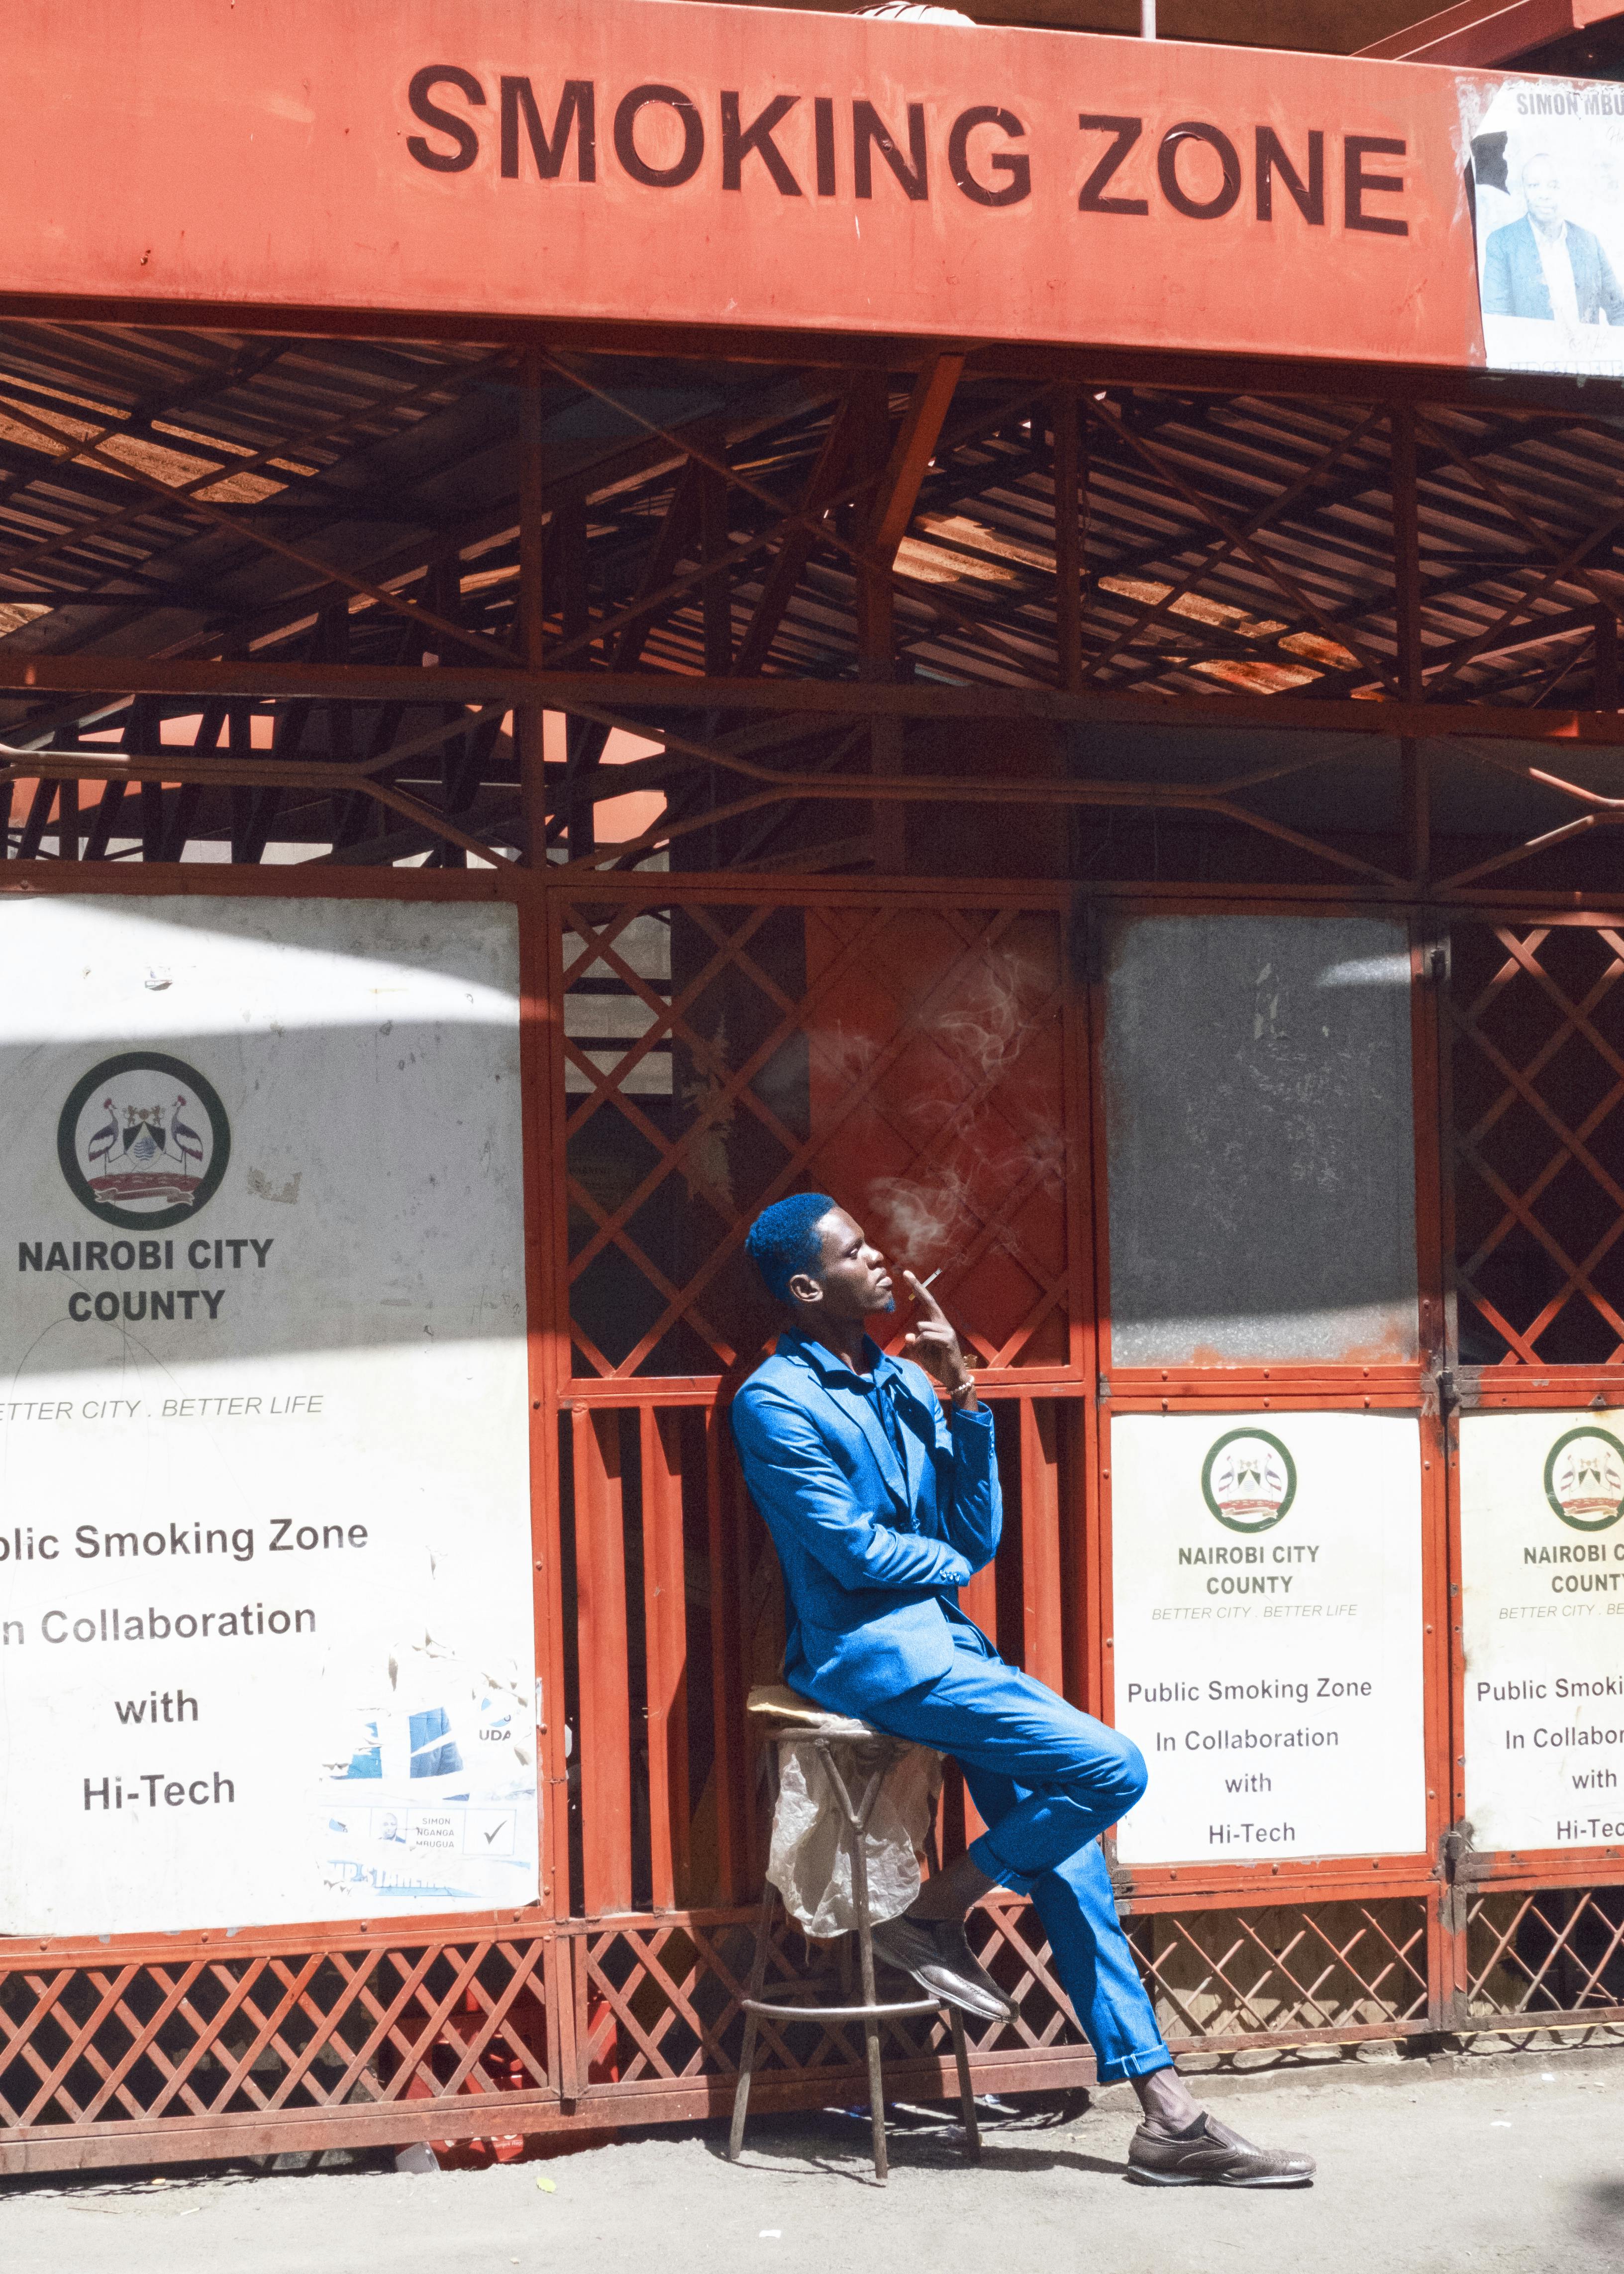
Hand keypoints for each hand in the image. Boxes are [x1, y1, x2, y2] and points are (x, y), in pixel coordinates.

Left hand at [900, 1271, 975, 1407]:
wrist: (954, 1379)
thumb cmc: (938, 1364)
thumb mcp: (921, 1353)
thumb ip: (914, 1344)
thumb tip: (909, 1335)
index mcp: (937, 1324)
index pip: (927, 1303)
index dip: (918, 1289)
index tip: (908, 1275)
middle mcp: (943, 1323)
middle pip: (929, 1302)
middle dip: (917, 1287)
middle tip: (905, 1272)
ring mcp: (947, 1330)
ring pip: (922, 1327)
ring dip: (919, 1343)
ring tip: (928, 1353)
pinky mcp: (948, 1340)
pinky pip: (926, 1337)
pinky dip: (922, 1346)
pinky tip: (930, 1354)